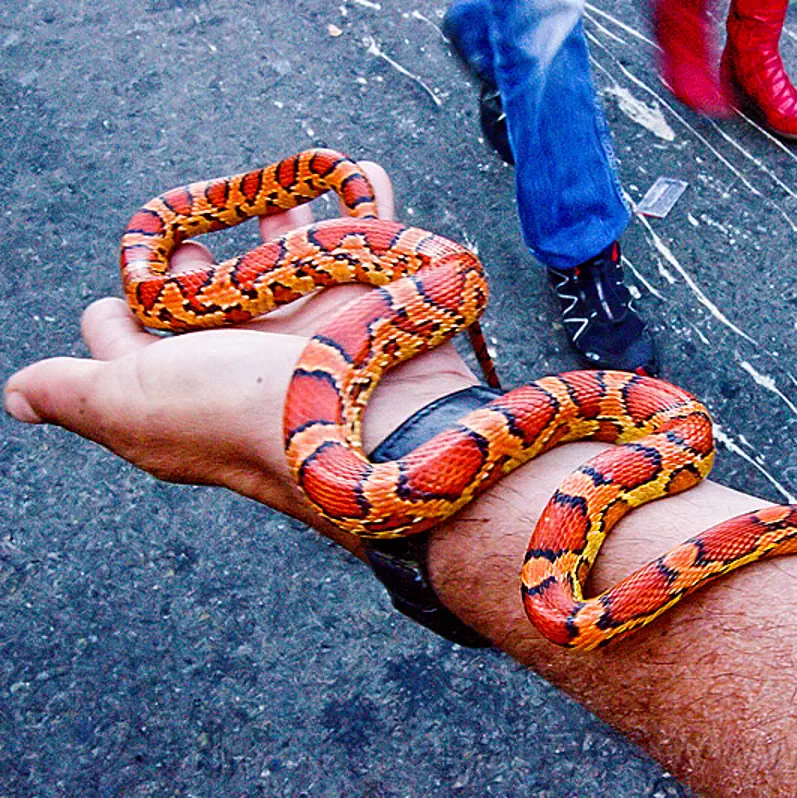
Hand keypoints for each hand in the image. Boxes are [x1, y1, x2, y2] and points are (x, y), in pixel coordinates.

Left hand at [3, 161, 476, 556]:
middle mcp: (246, 356)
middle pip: (215, 295)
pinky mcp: (365, 301)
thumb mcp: (129, 402)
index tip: (127, 282)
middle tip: (197, 233)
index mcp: (186, 381)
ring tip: (278, 192)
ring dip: (282, 219)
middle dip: (201, 258)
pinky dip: (364, 201)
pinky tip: (359, 172)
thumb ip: (74, 389)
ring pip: (287, 258)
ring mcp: (309, 328)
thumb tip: (18, 396)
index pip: (135, 344)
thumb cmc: (241, 410)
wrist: (373, 423)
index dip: (121, 311)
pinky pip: (365, 234)